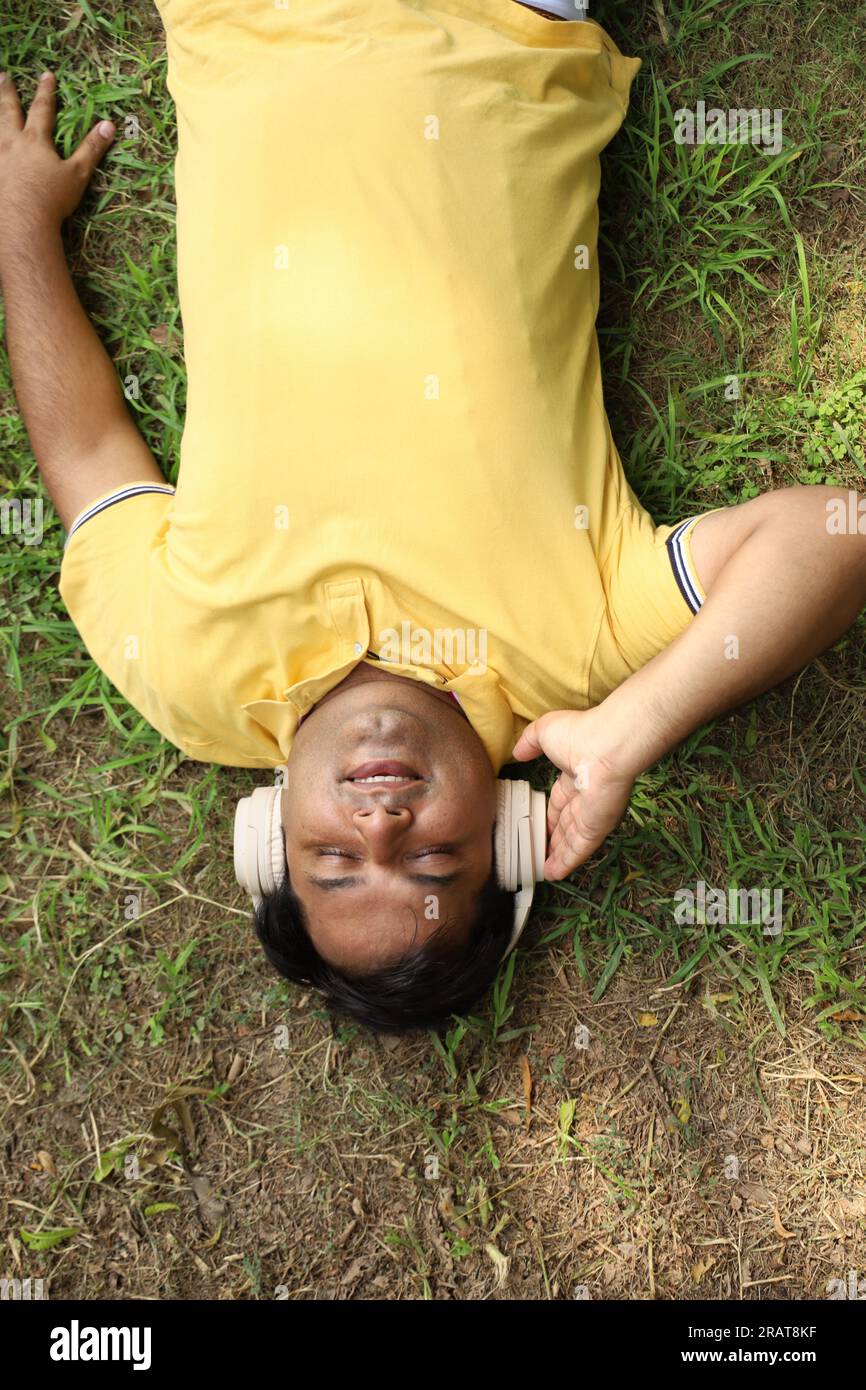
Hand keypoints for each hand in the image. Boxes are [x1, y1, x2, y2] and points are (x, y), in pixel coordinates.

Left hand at [0, 70, 114, 239]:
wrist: (21, 223)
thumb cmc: (52, 200)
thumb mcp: (77, 174)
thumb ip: (91, 149)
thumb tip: (109, 125)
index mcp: (35, 141)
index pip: (43, 109)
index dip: (46, 91)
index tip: (47, 75)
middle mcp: (10, 143)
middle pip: (8, 111)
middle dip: (8, 92)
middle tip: (4, 77)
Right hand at [512, 707, 637, 879]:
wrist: (608, 745)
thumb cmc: (579, 734)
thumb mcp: (544, 732)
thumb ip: (529, 742)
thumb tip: (516, 753)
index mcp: (574, 776)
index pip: (560, 802)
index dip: (548, 816)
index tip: (537, 828)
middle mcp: (585, 798)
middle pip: (566, 825)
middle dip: (554, 840)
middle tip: (540, 854)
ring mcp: (592, 815)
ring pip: (573, 841)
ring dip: (559, 856)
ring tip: (544, 871)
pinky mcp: (597, 828)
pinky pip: (579, 849)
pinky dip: (567, 862)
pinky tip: (553, 874)